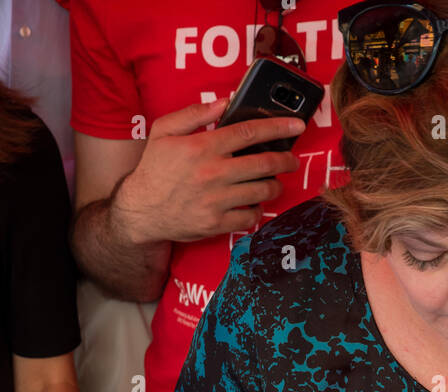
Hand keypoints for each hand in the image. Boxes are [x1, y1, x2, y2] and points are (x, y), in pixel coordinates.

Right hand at [114, 99, 305, 243]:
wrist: (140, 210)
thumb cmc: (154, 168)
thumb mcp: (164, 131)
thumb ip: (194, 113)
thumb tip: (225, 102)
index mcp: (202, 147)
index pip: (248, 132)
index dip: (277, 127)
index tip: (296, 126)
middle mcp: (213, 173)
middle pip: (264, 163)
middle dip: (285, 160)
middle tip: (291, 160)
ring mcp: (217, 200)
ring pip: (262, 191)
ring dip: (274, 185)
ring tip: (274, 181)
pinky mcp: (217, 223)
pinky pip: (251, 217)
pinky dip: (257, 210)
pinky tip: (254, 203)